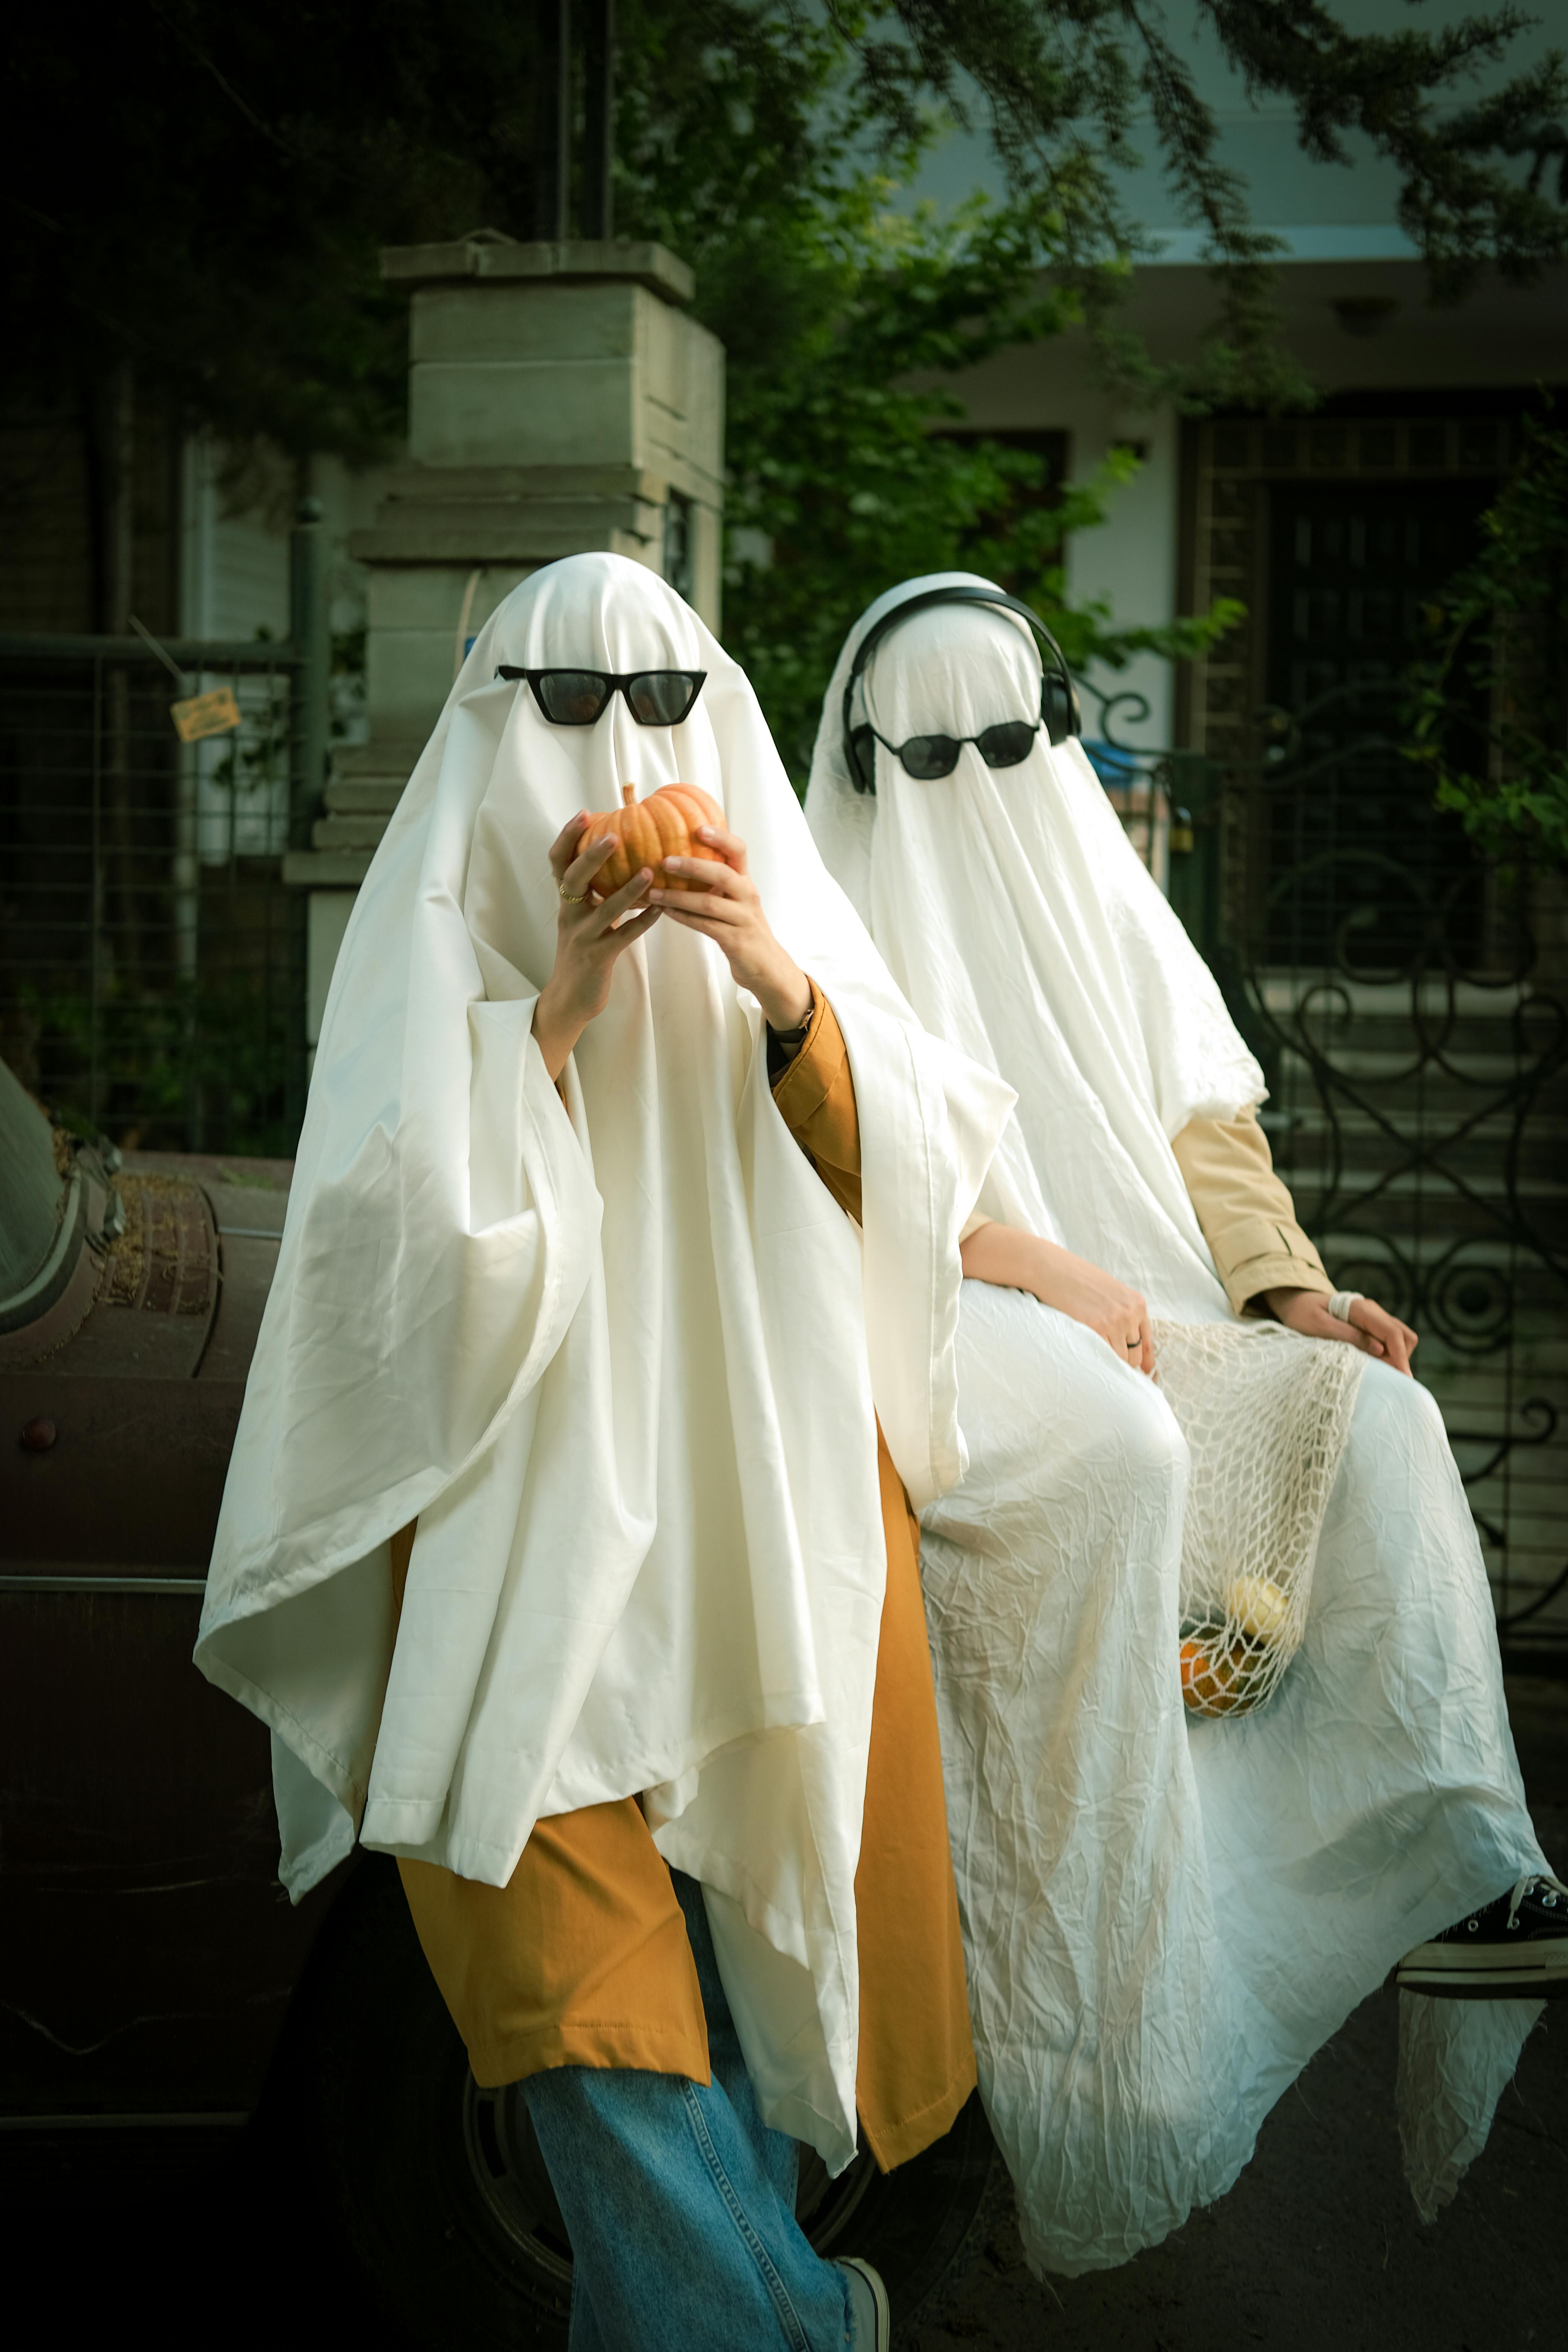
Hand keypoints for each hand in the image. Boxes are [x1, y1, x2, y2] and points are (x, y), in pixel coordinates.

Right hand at [532, 813, 662, 1080]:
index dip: (568, 837)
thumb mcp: (583, 918)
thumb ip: (595, 892)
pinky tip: (663, 910)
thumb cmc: (583, 953)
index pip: (559, 862)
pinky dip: (643, 922)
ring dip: (627, 889)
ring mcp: (582, 937)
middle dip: (592, 856)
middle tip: (614, 835)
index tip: (585, 813)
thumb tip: (618, 858)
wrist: (570, 998)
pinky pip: (623, 936)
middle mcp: (569, 914)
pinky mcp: (597, 958)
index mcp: (565, 901)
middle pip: (574, 878)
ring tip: (649, 871)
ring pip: (603, 908)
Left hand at [648, 823, 811, 1030]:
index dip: (721, 837)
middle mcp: (747, 896)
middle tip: (665, 861)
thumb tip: (678, 855)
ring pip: (709, 903)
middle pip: (722, 874)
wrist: (765, 965)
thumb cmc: (740, 926)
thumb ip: (715, 880)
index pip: (738, 850)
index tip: (698, 827)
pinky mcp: (736, 940)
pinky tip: (665, 913)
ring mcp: (743, 919)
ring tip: (653, 892)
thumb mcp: (734, 899)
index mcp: (745, 881)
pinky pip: (705, 926)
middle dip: (693, 865)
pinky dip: (683, 918)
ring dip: (678, 897)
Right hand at [961, 1223, 1153, 1374]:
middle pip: (1134, 1355)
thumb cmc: (1076, 1280)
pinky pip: (1103, 1356)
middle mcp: (1130, 1313)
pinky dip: (1097, 1361)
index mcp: (1137, 1303)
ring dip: (1109, 1364)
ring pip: (1120, 1359)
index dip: (1144, 1361)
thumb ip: (1122, 1314)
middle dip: (1123, 1364)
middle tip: (1109, 1369)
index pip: (1147, 1342)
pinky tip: (1087, 1359)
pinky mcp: (1096, 1328)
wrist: (1052, 1268)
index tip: (1141, 1373)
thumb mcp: (1110, 1294)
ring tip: (1096, 1364)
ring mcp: (1115, 1321)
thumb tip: (1127, 1342)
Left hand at [1264, 1286, 1417, 1375]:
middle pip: (1404, 1335)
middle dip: (1401, 1357)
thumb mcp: (1319, 1326)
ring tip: (1382, 1374)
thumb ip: (1348, 1336)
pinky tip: (1375, 1366)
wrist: (1296, 1301)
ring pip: (1400, 1338)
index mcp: (1361, 1309)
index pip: (1392, 1332)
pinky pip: (1389, 1340)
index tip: (1403, 1378)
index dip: (1399, 1356)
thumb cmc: (1302, 1313)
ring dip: (1397, 1356)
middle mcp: (1373, 1311)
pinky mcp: (1370, 1326)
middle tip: (1389, 1379)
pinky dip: (1389, 1354)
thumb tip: (1379, 1350)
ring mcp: (1374, 1318)